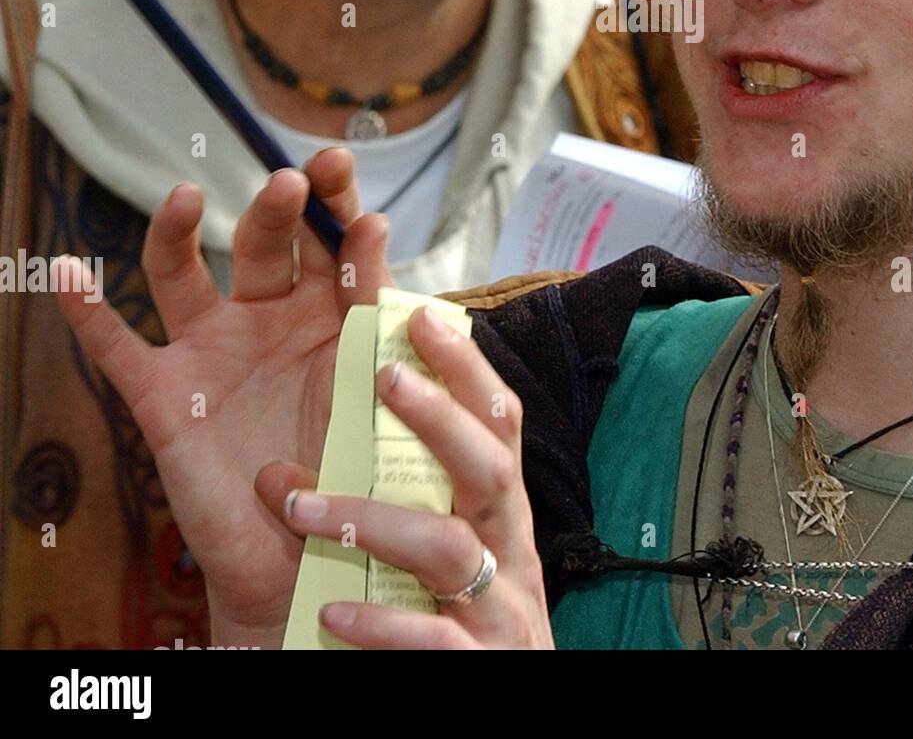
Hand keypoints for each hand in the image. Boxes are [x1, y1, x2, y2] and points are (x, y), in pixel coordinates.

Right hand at [55, 148, 389, 645]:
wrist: (310, 555)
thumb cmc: (355, 461)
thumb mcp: (375, 373)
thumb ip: (372, 303)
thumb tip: (375, 222)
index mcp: (328, 308)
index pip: (329, 236)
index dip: (331, 197)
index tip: (335, 162)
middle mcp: (266, 316)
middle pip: (262, 244)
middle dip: (275, 210)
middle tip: (290, 183)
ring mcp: (211, 350)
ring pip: (181, 275)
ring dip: (177, 232)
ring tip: (187, 195)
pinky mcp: (163, 395)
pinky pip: (117, 349)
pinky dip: (87, 311)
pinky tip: (66, 270)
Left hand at [270, 302, 553, 648]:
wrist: (497, 705)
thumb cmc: (457, 615)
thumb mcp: (442, 543)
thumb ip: (399, 494)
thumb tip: (297, 452)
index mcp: (498, 510)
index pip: (497, 424)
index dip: (467, 369)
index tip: (423, 318)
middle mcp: (508, 549)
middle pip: (491, 469)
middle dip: (441, 417)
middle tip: (386, 376)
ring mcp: (498, 609)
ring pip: (451, 550)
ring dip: (375, 522)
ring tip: (302, 508)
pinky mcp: (478, 664)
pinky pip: (433, 638)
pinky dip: (382, 624)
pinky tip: (332, 613)